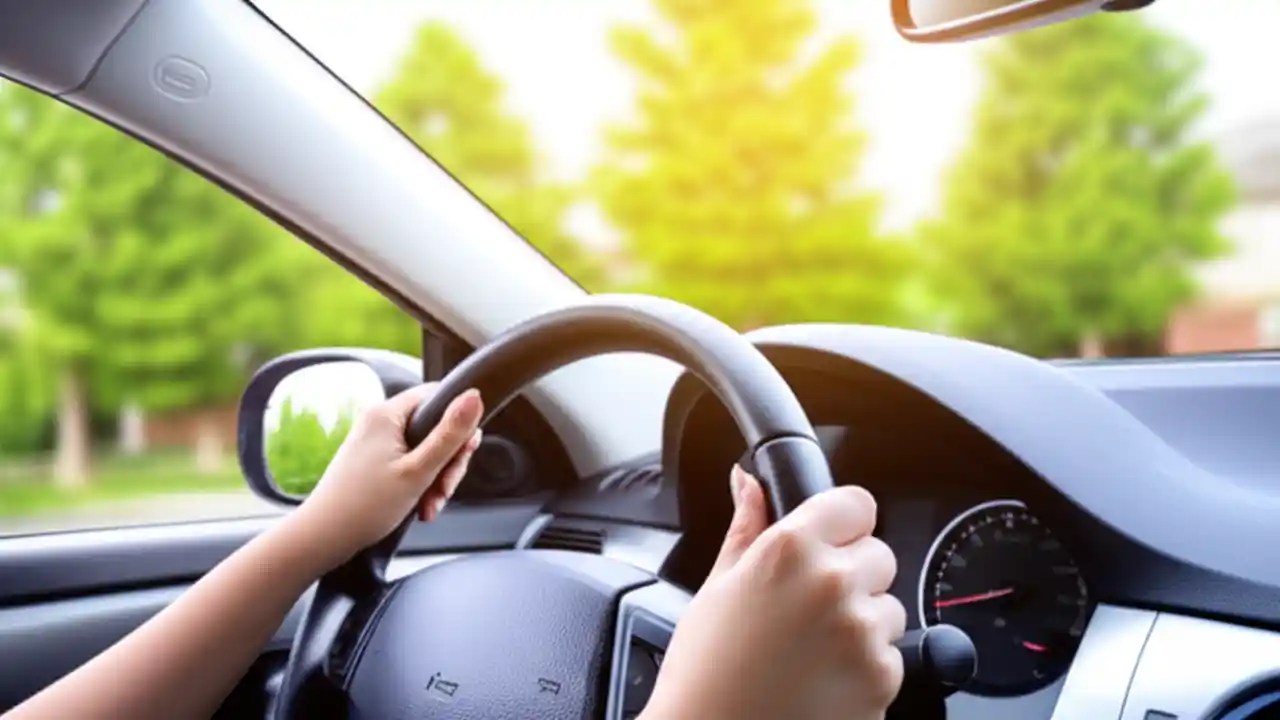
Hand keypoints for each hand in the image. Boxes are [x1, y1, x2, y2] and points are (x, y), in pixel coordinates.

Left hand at [288, 384, 483, 567]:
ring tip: (430, 505)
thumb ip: (450, 434)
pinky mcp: (374, 461)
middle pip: (436, 427)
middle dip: (448, 462)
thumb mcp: (418, 471)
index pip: (438, 396)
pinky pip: (411, 464)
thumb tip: (474, 397)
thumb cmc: (363, 507)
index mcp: (387, 414)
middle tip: (444, 488)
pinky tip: (420, 507)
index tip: (465, 451)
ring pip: (426, 450)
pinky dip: (420, 485)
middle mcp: (380, 422)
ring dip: (436, 479)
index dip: (459, 423)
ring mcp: (376, 442)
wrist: (322, 538)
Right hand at [643, 467, 905, 719]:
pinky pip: (890, 654)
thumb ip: (747, 526)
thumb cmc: (706, 670)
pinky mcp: (882, 676)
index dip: (843, 523)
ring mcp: (861, 630)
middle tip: (809, 608)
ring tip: (812, 649)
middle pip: (879, 555)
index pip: (857, 503)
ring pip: (889, 607)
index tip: (830, 541)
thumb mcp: (717, 587)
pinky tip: (823, 678)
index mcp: (789, 548)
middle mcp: (832, 581)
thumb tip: (749, 482)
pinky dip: (866, 666)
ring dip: (863, 623)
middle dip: (853, 576)